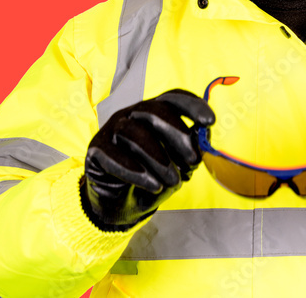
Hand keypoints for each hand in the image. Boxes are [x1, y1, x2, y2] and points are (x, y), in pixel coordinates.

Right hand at [81, 89, 214, 230]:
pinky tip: (152, 184)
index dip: (192, 105)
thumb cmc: (152, 179)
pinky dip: (135, 170)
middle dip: (177, 135)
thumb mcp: (178, 166)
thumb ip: (191, 148)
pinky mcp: (95, 149)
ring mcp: (111, 129)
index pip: (172, 98)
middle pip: (154, 111)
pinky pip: (113, 154)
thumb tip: (204, 135)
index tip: (210, 121)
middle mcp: (132, 115)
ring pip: (133, 132)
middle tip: (193, 161)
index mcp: (154, 113)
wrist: (121, 206)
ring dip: (158, 158)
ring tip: (173, 181)